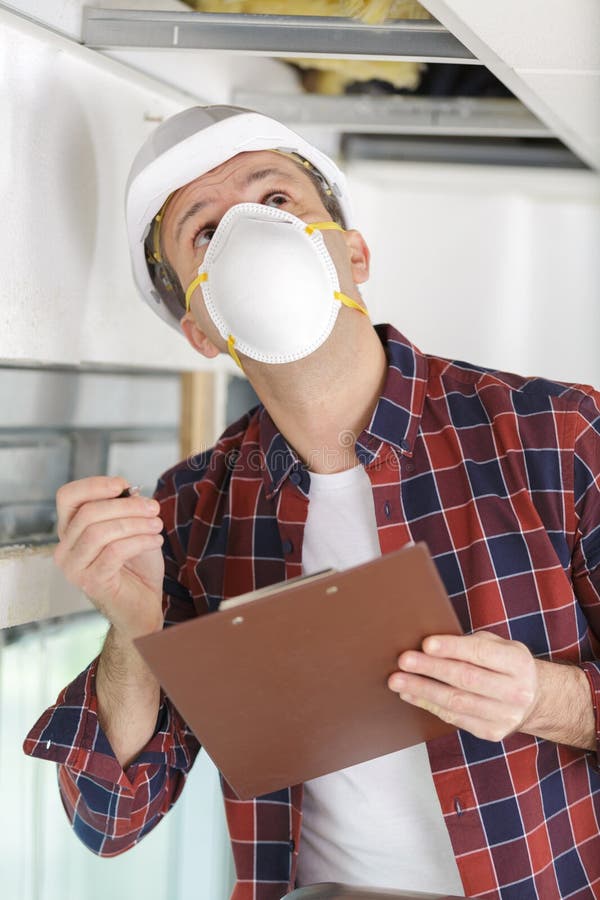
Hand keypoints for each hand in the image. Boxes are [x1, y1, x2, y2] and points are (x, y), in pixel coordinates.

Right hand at [53, 476, 164, 639]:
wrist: (142, 605)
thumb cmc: (135, 566)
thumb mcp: (132, 529)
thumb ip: (126, 508)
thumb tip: (130, 491)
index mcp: (70, 531)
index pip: (67, 497)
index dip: (94, 485)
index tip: (123, 484)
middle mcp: (64, 549)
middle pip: (88, 513)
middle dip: (126, 506)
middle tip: (154, 508)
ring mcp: (74, 568)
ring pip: (100, 532)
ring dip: (135, 524)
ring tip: (157, 526)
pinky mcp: (91, 582)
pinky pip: (115, 551)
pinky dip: (139, 541)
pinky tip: (155, 541)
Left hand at [388, 631, 537, 742]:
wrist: (533, 699)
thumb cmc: (505, 665)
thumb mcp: (499, 645)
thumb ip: (471, 643)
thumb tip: (429, 644)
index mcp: (518, 662)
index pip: (481, 652)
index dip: (452, 648)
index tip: (426, 644)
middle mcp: (516, 691)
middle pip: (466, 678)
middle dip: (431, 669)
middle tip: (403, 661)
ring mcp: (505, 715)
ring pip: (457, 702)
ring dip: (423, 690)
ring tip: (398, 681)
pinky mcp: (492, 732)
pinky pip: (454, 718)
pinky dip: (429, 705)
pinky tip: (411, 695)